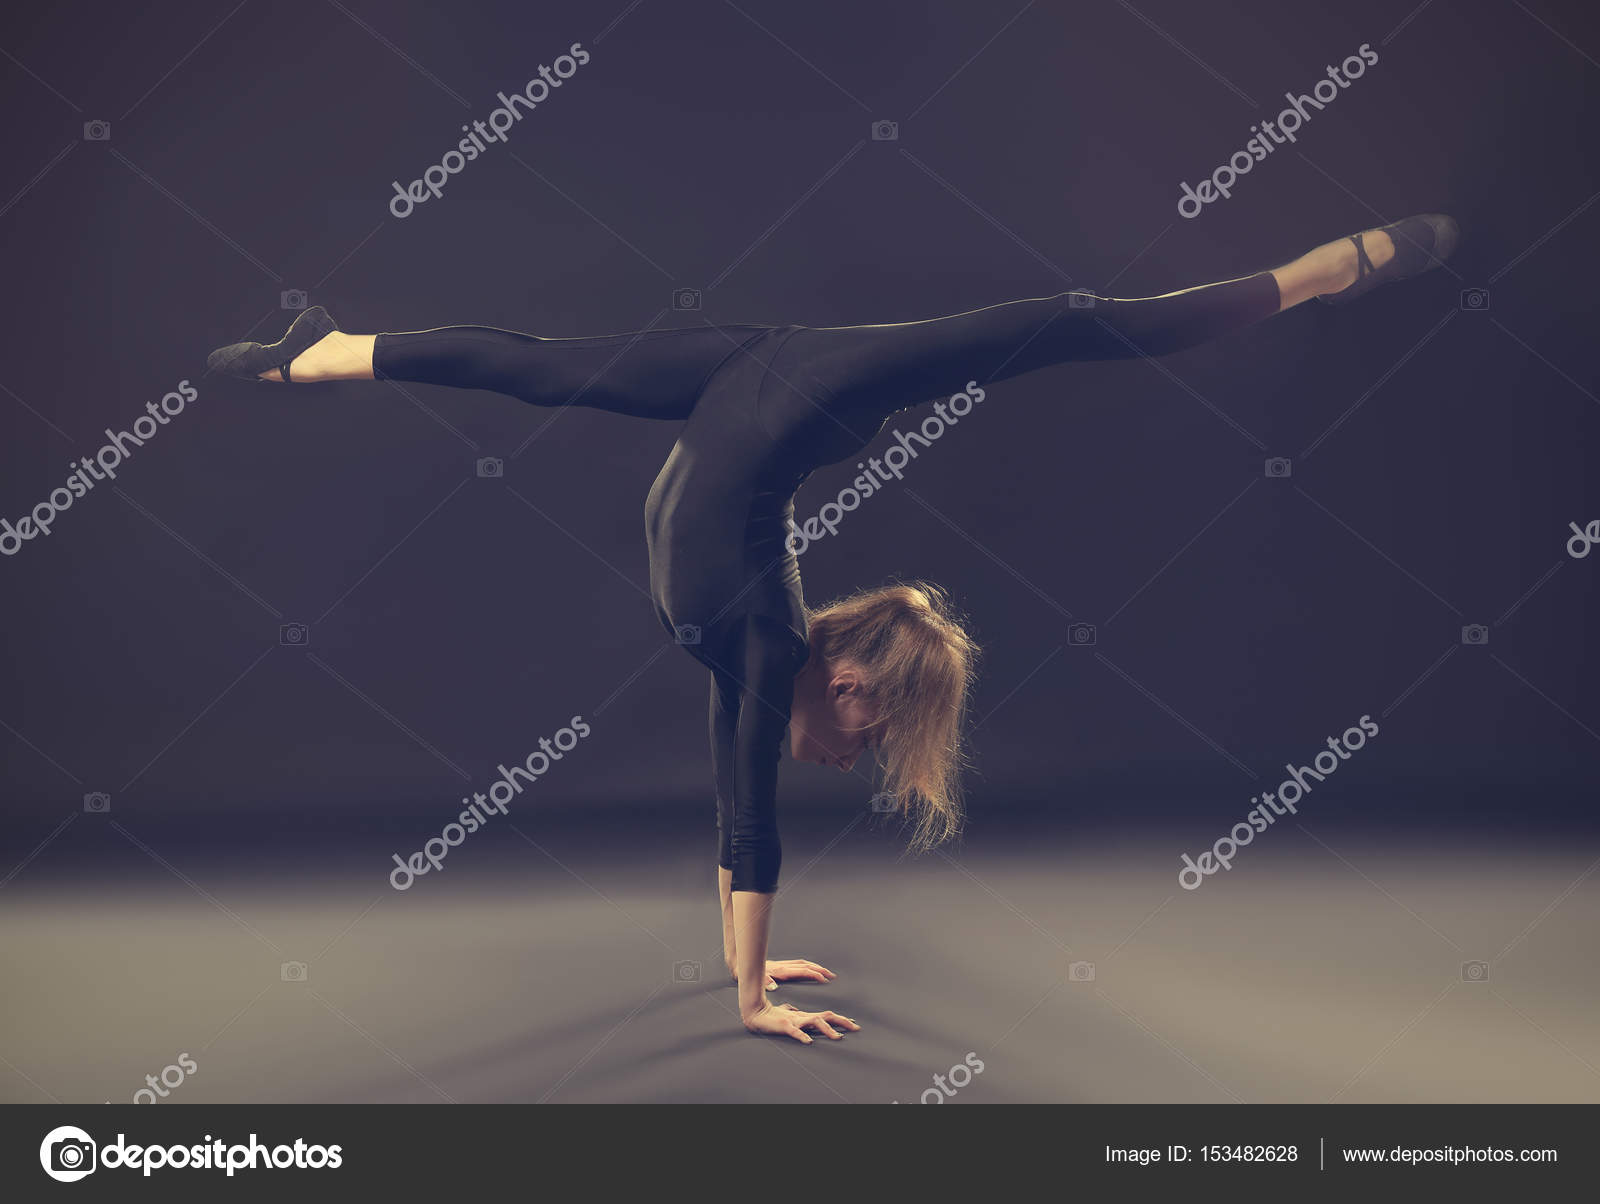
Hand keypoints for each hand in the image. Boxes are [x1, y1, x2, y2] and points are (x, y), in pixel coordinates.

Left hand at [726, 958, 836, 990]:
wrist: (738, 963)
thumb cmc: (745, 973)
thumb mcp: (754, 980)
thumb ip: (765, 982)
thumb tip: (773, 986)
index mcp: (780, 971)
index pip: (802, 971)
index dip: (814, 975)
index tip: (825, 979)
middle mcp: (783, 966)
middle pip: (806, 966)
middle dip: (819, 970)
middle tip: (831, 975)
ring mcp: (781, 965)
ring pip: (803, 964)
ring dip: (814, 967)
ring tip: (824, 972)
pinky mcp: (779, 966)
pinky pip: (797, 964)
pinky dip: (806, 966)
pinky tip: (808, 970)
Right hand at [742, 1001, 860, 1043]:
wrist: (756, 1013)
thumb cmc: (772, 1016)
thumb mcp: (788, 1016)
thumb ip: (795, 1014)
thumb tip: (798, 1013)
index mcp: (805, 1017)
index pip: (827, 1016)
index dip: (841, 1020)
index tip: (854, 1023)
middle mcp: (803, 1018)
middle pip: (827, 1017)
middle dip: (842, 1022)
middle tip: (856, 1027)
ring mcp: (794, 1021)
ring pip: (815, 1022)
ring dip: (827, 1030)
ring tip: (838, 1037)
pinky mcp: (784, 1026)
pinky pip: (795, 1031)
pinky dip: (803, 1036)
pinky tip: (809, 1041)